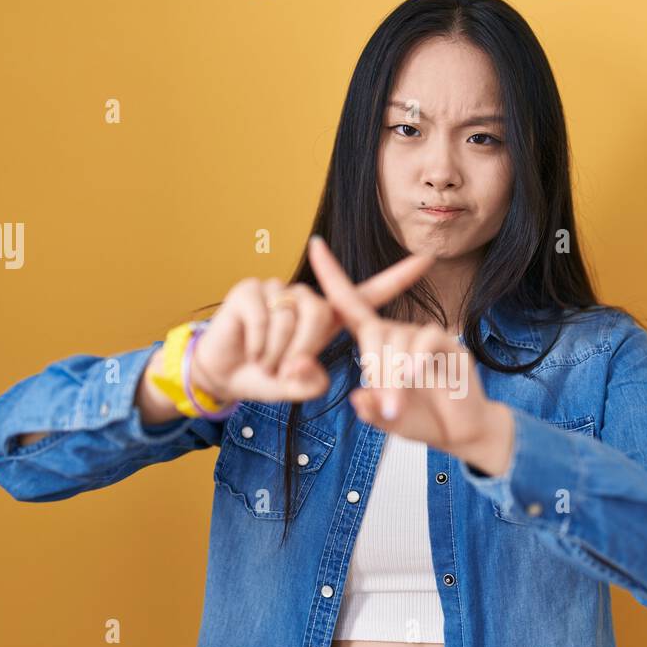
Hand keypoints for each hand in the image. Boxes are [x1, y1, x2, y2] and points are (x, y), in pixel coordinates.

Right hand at [184, 244, 435, 404]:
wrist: (220, 375)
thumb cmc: (263, 377)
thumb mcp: (294, 386)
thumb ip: (308, 382)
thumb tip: (304, 365)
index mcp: (324, 317)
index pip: (367, 295)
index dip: (398, 279)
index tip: (427, 259)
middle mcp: (304, 297)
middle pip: (319, 312)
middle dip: (300, 350)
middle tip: (282, 371)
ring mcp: (276, 289)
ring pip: (290, 317)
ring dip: (276, 352)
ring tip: (263, 361)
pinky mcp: (249, 289)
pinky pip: (265, 319)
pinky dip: (258, 345)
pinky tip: (249, 349)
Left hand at [308, 235, 515, 474]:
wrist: (463, 431)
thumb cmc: (422, 419)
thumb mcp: (387, 420)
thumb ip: (371, 411)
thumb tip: (359, 398)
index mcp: (378, 344)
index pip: (350, 304)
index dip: (332, 276)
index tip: (315, 245)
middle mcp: (399, 333)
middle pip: (373, 331)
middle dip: (375, 368)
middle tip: (386, 405)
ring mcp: (424, 336)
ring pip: (398, 340)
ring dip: (395, 376)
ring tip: (399, 406)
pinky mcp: (448, 343)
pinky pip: (426, 339)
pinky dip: (417, 359)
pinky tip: (417, 376)